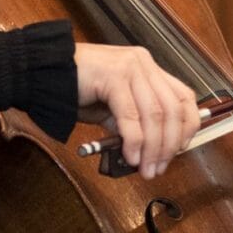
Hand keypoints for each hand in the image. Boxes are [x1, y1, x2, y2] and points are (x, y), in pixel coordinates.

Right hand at [74, 44, 201, 178]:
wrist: (44, 73)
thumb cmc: (77, 90)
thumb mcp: (113, 108)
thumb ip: (134, 123)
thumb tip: (151, 153)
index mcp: (148, 68)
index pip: (184, 96)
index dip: (188, 126)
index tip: (180, 149)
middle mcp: (143, 64)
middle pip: (172, 109)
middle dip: (169, 145)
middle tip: (160, 167)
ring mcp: (129, 67)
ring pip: (154, 114)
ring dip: (153, 148)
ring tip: (146, 168)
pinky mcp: (113, 76)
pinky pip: (130, 116)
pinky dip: (134, 141)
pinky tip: (131, 156)